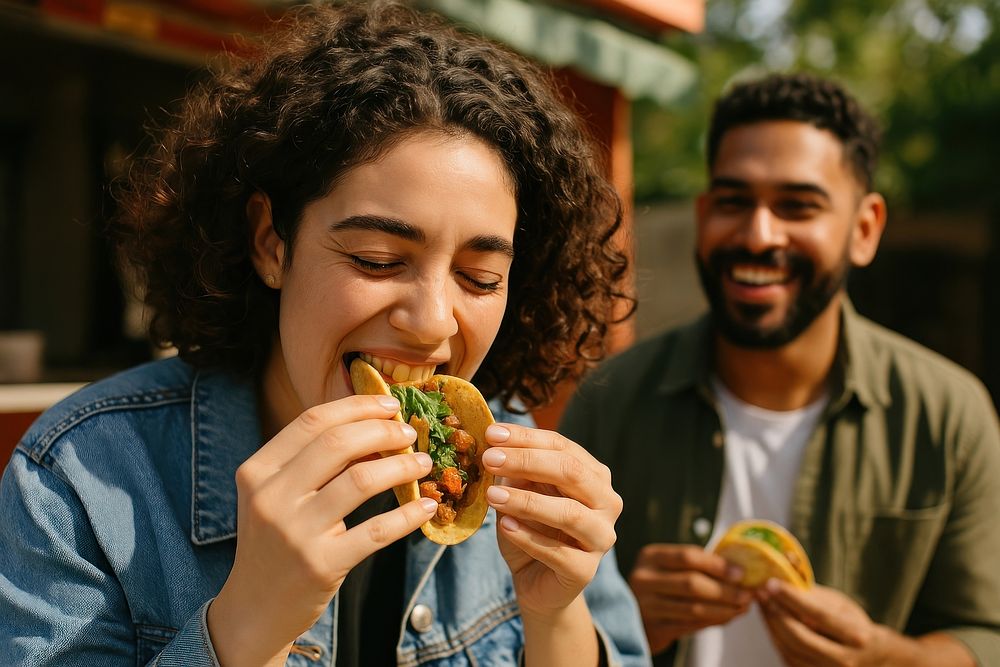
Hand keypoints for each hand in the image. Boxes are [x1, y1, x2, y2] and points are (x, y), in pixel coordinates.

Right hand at [207, 395, 437, 665]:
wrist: (254, 608)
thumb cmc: (275, 542)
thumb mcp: (276, 496)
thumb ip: (313, 463)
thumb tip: (375, 428)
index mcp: (257, 471)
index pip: (312, 420)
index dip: (358, 406)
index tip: (391, 404)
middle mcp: (271, 498)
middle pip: (338, 443)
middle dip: (383, 431)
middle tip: (410, 433)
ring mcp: (295, 532)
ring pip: (361, 481)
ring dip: (401, 467)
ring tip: (422, 464)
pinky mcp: (321, 564)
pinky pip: (377, 530)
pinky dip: (408, 514)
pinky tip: (426, 506)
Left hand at [480, 423, 621, 616]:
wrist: (537, 582)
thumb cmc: (530, 529)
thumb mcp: (519, 494)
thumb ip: (515, 472)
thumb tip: (494, 446)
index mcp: (593, 475)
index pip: (562, 447)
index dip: (526, 438)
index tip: (491, 433)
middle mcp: (607, 502)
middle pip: (571, 472)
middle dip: (527, 462)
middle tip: (490, 459)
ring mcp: (601, 537)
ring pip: (569, 513)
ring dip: (527, 501)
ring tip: (492, 496)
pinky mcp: (586, 571)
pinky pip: (558, 552)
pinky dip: (529, 537)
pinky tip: (505, 526)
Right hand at [628, 543, 751, 654]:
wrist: (633, 616)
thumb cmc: (660, 586)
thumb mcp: (667, 568)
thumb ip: (695, 565)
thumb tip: (738, 571)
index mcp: (650, 556)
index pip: (688, 556)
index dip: (718, 564)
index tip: (742, 573)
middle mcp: (644, 578)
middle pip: (692, 583)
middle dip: (725, 590)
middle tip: (748, 595)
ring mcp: (646, 605)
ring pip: (694, 608)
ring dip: (724, 609)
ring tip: (742, 608)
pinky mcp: (654, 628)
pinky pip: (691, 626)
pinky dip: (713, 622)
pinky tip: (727, 618)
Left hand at [757, 580, 887, 666]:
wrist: (871, 658)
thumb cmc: (854, 625)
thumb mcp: (842, 605)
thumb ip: (814, 595)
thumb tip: (784, 575)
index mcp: (856, 636)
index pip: (819, 615)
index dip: (792, 599)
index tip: (771, 583)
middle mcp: (844, 659)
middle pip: (799, 637)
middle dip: (776, 613)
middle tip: (760, 593)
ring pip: (789, 649)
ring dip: (771, 625)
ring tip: (762, 603)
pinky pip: (787, 657)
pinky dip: (775, 637)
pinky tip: (770, 620)